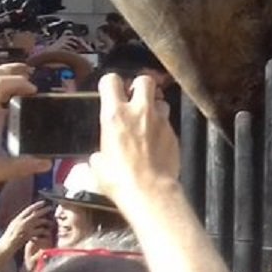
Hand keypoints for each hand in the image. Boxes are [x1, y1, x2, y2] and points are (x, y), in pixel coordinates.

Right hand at [0, 200, 54, 251]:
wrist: (6, 246)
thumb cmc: (10, 237)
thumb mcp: (14, 225)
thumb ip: (20, 220)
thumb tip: (27, 215)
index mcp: (18, 219)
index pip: (28, 209)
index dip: (36, 205)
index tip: (43, 202)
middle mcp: (22, 222)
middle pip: (35, 214)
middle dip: (44, 210)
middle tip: (51, 207)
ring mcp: (25, 228)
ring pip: (39, 221)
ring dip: (46, 222)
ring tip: (51, 223)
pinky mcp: (29, 235)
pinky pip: (40, 231)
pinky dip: (45, 231)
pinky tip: (48, 232)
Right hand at [90, 73, 179, 205]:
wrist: (149, 191)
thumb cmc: (120, 180)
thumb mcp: (97, 164)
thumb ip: (99, 151)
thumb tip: (100, 156)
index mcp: (114, 115)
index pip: (111, 80)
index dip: (111, 83)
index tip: (111, 90)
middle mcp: (139, 112)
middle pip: (144, 80)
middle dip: (140, 86)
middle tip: (135, 98)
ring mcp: (160, 121)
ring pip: (161, 100)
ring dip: (154, 107)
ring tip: (148, 121)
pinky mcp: (174, 133)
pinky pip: (169, 122)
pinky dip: (162, 127)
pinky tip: (157, 140)